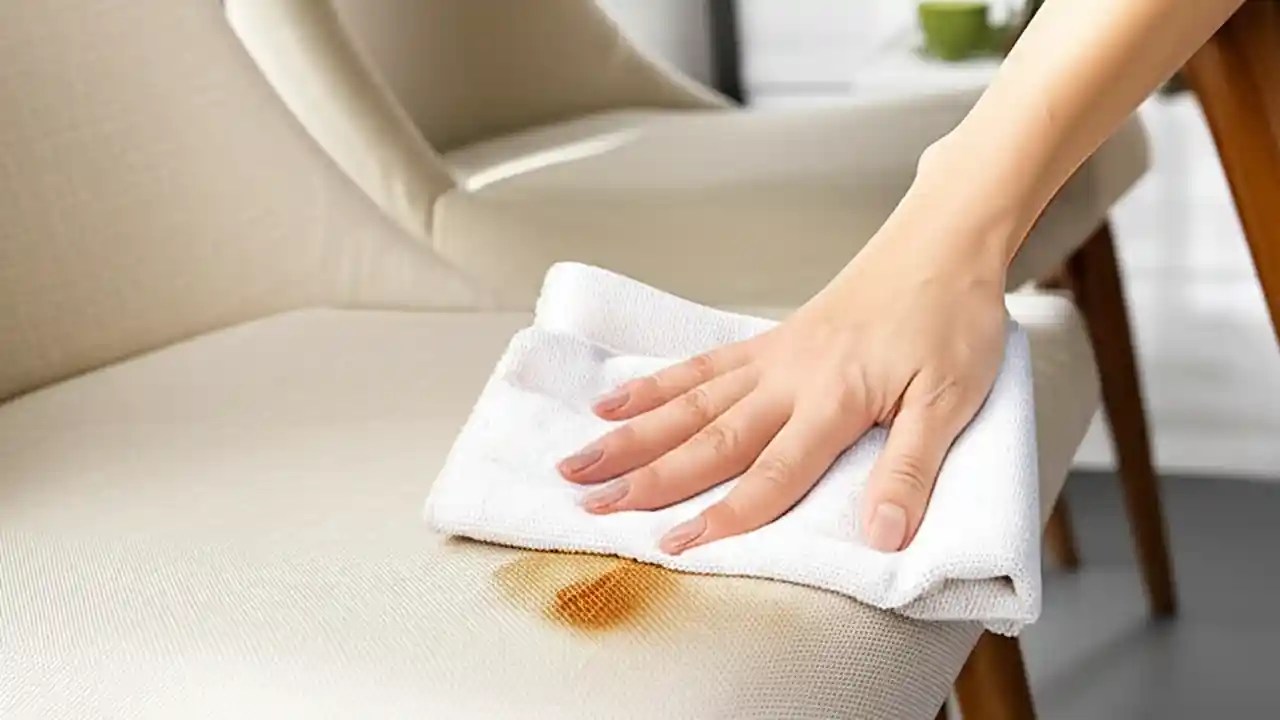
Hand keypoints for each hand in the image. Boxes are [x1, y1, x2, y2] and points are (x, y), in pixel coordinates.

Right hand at [557, 195, 1010, 554]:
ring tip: (577, 459)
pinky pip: (702, 366)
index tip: (671, 545)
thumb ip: (913, 469)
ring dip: (632, 433)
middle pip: (708, 437)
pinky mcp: (769, 341)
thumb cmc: (952, 321)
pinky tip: (618, 400)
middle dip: (645, 475)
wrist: (943, 243)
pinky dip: (658, 385)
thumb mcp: (953, 401)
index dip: (723, 514)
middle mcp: (790, 378)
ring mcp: (772, 357)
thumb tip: (882, 537)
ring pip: (690, 402)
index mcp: (835, 398)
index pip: (772, 471)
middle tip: (588, 504)